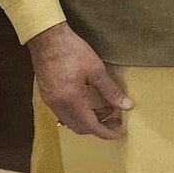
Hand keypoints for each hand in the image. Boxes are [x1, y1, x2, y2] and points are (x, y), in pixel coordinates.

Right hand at [27, 23, 131, 138]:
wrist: (47, 39)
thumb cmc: (72, 51)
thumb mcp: (96, 69)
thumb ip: (110, 90)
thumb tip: (126, 105)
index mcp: (71, 100)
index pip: (90, 125)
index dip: (105, 132)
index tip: (118, 133)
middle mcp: (58, 105)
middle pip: (79, 127)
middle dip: (99, 127)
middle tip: (115, 119)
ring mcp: (50, 101)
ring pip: (71, 121)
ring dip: (88, 120)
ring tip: (106, 109)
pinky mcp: (48, 95)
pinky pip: (64, 113)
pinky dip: (78, 113)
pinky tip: (89, 102)